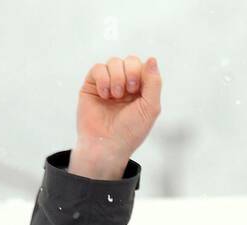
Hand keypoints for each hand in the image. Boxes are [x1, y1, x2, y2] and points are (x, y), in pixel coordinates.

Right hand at [68, 56, 161, 179]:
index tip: (137, 90)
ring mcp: (109, 84)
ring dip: (116, 78)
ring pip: (113, 62)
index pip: (144, 66)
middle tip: (127, 92)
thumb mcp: (150, 108)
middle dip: (129, 73)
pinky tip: (104, 95)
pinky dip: (103, 79)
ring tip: (115, 96)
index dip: (141, 72)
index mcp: (142, 91)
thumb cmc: (130, 131)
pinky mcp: (92, 85)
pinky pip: (98, 68)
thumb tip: (152, 59)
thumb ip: (154, 83)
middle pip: (129, 60)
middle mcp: (126, 85)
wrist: (106, 144)